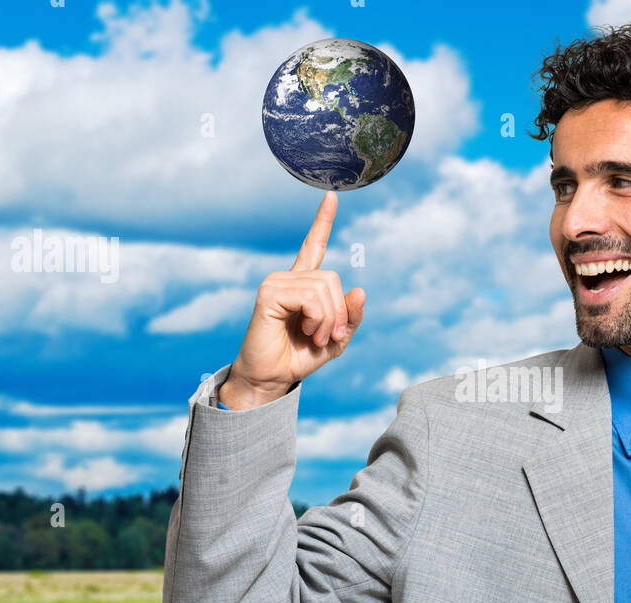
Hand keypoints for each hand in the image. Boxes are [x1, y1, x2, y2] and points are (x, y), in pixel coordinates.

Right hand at [221, 191, 365, 408]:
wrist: (272, 378)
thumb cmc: (300, 357)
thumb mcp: (336, 338)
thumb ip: (351, 317)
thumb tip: (360, 290)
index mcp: (303, 284)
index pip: (313, 245)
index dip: (322, 221)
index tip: (331, 196)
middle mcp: (288, 278)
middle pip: (333, 279)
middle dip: (339, 312)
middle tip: (328, 336)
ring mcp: (276, 282)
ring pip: (324, 287)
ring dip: (328, 320)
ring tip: (314, 337)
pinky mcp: (269, 292)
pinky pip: (311, 297)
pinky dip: (317, 319)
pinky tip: (305, 332)